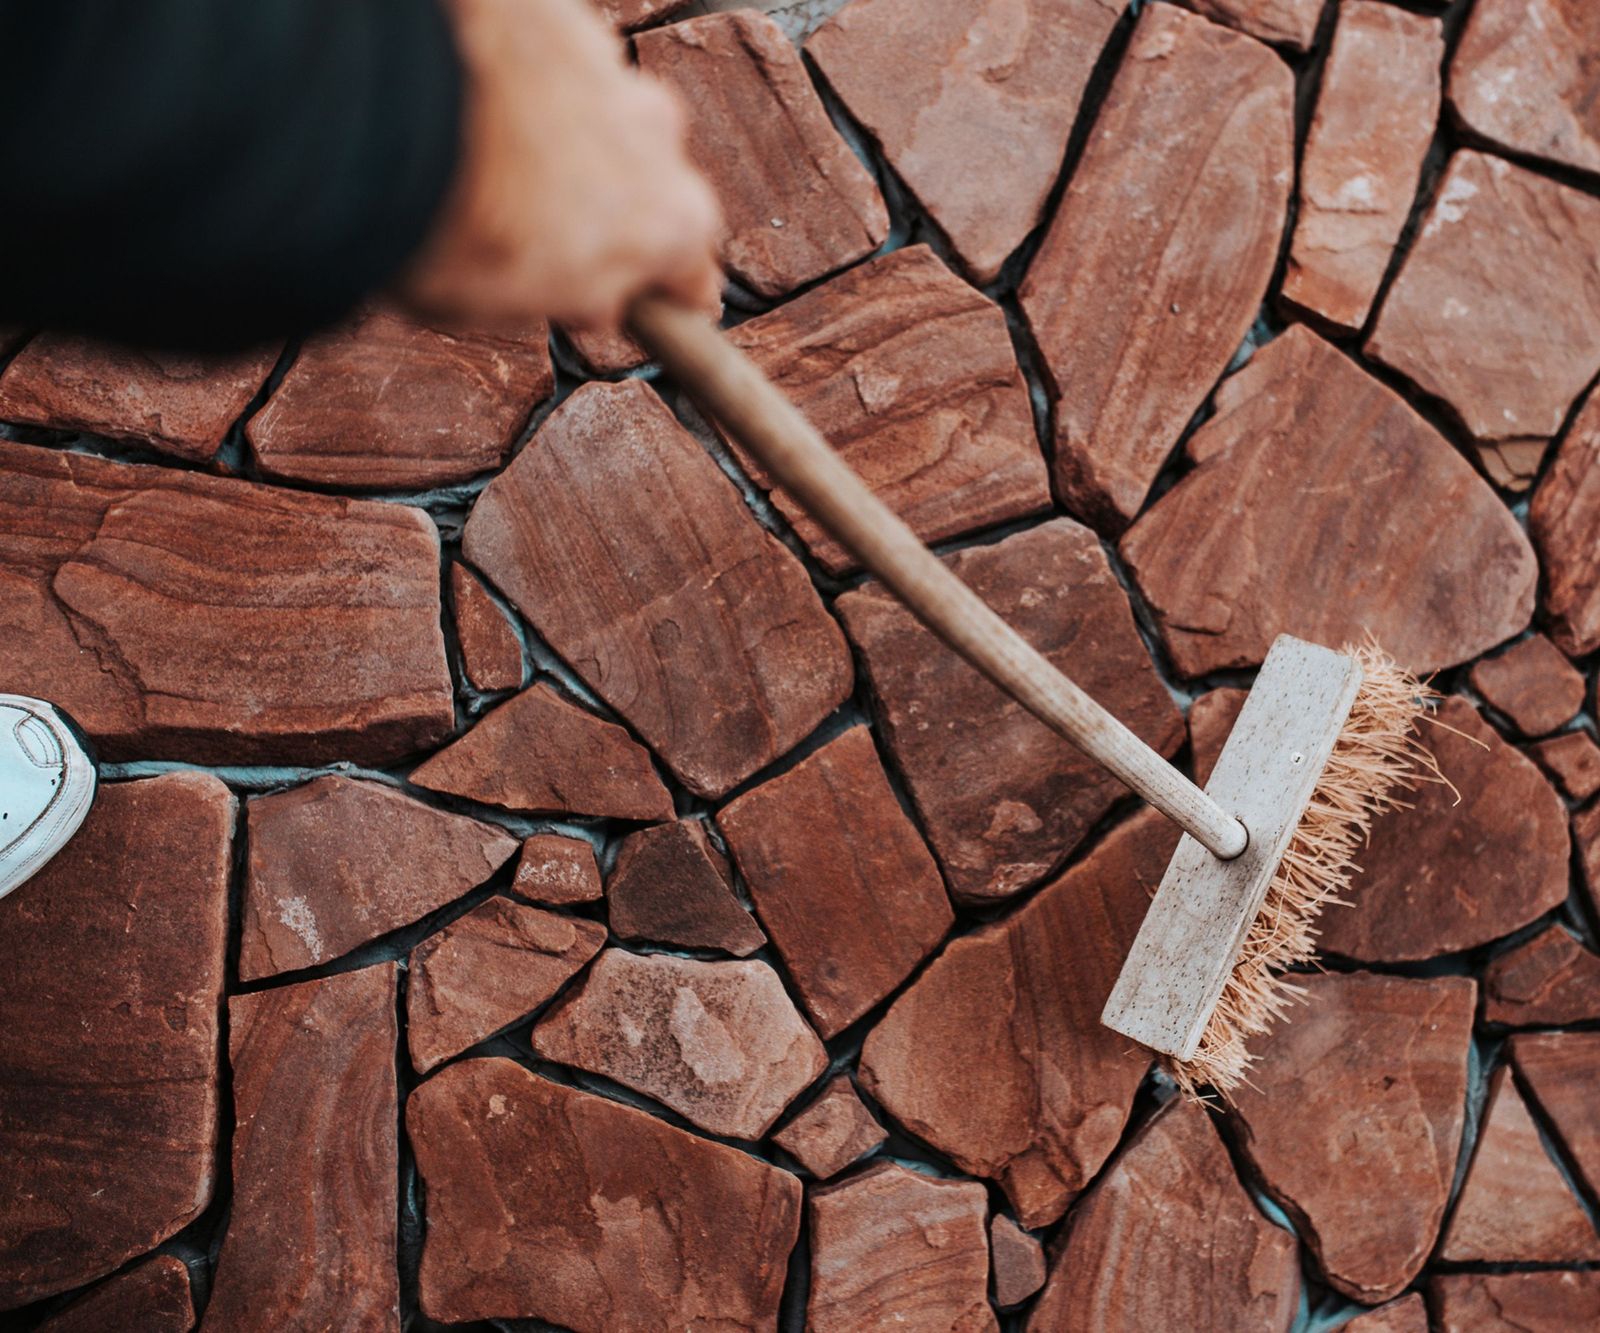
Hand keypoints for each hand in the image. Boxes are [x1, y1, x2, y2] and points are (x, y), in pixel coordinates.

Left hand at [398, 0, 722, 331]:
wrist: (385, 109)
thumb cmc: (451, 229)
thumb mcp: (512, 306)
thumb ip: (570, 292)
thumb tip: (588, 293)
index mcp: (672, 226)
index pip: (694, 275)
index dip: (658, 295)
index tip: (632, 303)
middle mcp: (661, 134)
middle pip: (650, 178)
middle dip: (605, 198)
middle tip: (537, 224)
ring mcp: (608, 63)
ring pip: (597, 107)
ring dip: (557, 131)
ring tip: (484, 153)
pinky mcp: (555, 10)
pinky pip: (542, 51)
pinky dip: (512, 73)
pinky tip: (461, 95)